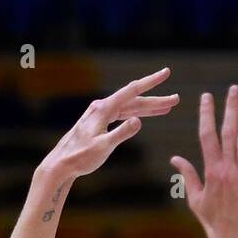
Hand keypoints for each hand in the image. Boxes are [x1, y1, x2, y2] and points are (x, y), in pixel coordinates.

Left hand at [43, 68, 178, 179]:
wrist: (61, 164)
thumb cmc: (81, 157)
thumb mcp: (104, 147)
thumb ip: (122, 133)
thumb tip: (139, 121)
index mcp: (104, 110)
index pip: (132, 91)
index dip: (151, 82)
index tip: (166, 73)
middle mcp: (101, 108)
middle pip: (133, 100)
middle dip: (155, 100)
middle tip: (176, 100)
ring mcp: (99, 115)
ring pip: (128, 108)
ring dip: (147, 108)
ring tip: (166, 108)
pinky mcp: (97, 123)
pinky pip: (120, 115)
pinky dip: (134, 115)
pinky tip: (142, 116)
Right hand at [171, 86, 237, 237]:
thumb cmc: (213, 222)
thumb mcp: (195, 199)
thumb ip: (187, 175)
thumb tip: (175, 158)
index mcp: (211, 171)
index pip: (207, 136)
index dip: (207, 114)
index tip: (207, 97)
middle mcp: (228, 170)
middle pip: (229, 132)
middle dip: (230, 108)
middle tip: (233, 88)